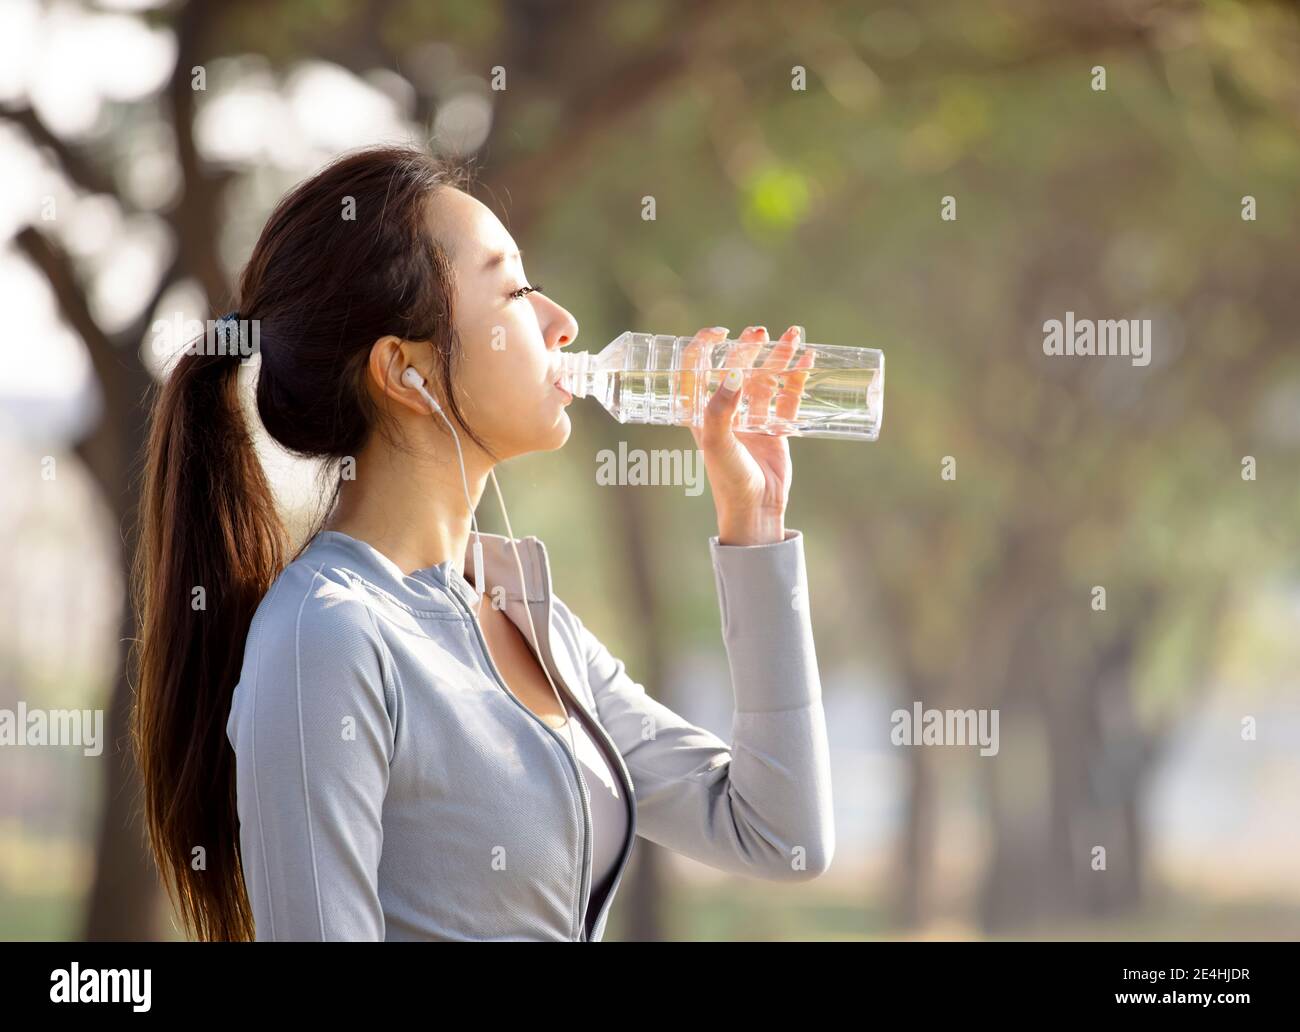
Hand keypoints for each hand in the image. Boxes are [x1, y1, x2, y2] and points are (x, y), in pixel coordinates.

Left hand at [681, 325, 813, 544]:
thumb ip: (721, 410)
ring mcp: (752, 417)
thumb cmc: (728, 480)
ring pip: (765, 378)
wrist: (755, 510)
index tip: (720, 332)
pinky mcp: (776, 427)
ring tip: (794, 336)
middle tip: (760, 332)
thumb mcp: (717, 444)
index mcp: (701, 412)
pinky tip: (807, 361)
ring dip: (778, 356)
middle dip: (748, 347)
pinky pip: (788, 396)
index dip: (704, 346)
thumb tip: (734, 375)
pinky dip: (797, 378)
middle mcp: (726, 411)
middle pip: (736, 368)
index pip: (696, 369)